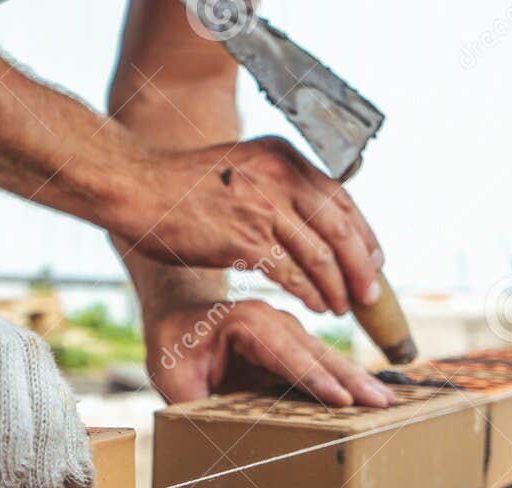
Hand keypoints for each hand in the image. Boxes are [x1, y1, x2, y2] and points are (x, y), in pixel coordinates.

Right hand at [114, 137, 384, 316]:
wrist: (137, 188)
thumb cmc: (180, 185)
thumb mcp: (240, 167)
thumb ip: (275, 184)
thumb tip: (309, 217)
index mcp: (284, 157)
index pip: (341, 198)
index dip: (364, 234)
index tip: (373, 260)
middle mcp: (281, 177)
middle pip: (340, 228)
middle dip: (362, 266)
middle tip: (370, 293)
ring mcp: (263, 208)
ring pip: (320, 254)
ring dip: (337, 286)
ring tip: (343, 306)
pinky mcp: (243, 239)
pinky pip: (291, 272)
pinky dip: (309, 292)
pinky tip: (315, 306)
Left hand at [145, 299, 395, 407]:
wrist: (177, 317)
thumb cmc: (173, 348)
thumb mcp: (173, 378)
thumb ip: (192, 404)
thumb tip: (208, 439)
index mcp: (246, 323)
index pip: (286, 355)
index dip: (314, 380)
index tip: (342, 400)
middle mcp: (275, 321)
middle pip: (318, 354)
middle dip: (351, 380)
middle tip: (383, 404)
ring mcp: (288, 331)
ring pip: (326, 358)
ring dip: (357, 380)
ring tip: (387, 403)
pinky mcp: (293, 345)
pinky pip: (321, 363)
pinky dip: (346, 379)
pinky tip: (369, 395)